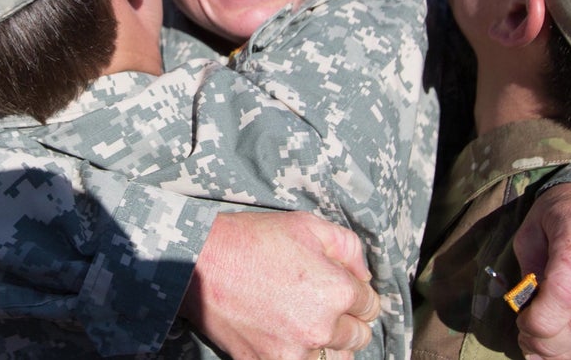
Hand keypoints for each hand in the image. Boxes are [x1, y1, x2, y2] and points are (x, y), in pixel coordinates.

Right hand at [180, 211, 379, 359]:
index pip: (370, 305)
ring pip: (335, 358)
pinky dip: (301, 354)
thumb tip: (364, 276)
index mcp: (336, 290)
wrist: (199, 262)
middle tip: (324, 304)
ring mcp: (293, 352)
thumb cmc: (252, 238)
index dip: (358, 293)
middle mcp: (321, 327)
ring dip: (329, 343)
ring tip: (307, 322)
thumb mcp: (307, 225)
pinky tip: (288, 335)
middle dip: (347, 320)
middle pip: (358, 336)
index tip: (342, 287)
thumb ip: (348, 248)